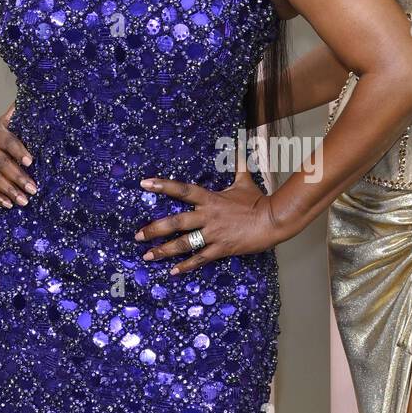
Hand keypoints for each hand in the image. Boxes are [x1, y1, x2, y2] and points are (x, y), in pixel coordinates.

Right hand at [0, 102, 37, 207]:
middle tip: (33, 188)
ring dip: (10, 190)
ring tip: (24, 200)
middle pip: (3, 164)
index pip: (9, 142)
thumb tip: (27, 100)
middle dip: (18, 177)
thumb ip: (13, 116)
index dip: (19, 151)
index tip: (30, 161)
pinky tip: (8, 204)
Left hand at [135, 151, 282, 274]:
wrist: (273, 220)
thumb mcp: (244, 181)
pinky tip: (173, 271)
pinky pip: (200, 258)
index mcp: (210, 199)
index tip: (144, 183)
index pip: (182, 190)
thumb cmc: (258, 200)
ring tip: (148, 256)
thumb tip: (239, 141)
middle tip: (138, 236)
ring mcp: (214, 234)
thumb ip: (237, 163)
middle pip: (176, 222)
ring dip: (164, 251)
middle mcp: (208, 216)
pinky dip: (186, 266)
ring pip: (184, 243)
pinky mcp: (221, 249)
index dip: (163, 185)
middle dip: (154, 229)